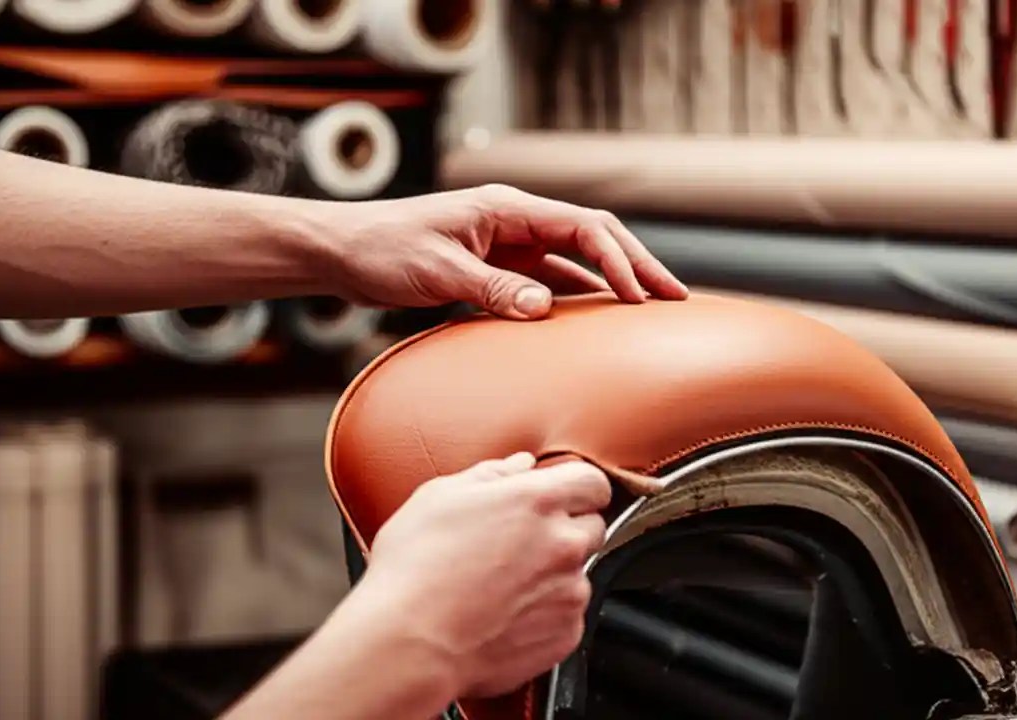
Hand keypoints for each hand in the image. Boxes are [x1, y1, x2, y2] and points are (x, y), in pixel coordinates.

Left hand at [311, 184, 688, 318]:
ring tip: (650, 311)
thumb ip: (492, 289)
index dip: (619, 261)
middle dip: (636, 266)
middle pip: (593, 240)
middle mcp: (515, 222)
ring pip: (575, 262)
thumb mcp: (437, 271)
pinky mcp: (494, 269)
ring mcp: (507, 245)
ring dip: (611, 285)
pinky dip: (576, 299)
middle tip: (675, 298)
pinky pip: (548, 283)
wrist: (341, 253)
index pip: (583, 229)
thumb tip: (544, 309)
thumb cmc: (382, 251)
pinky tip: (597, 321)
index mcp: (507, 209)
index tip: (639, 298)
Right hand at [358, 452, 610, 697]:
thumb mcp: (439, 498)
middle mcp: (564, 544)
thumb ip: (491, 474)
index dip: (577, 487)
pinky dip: (546, 614)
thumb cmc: (413, 569)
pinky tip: (504, 615)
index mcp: (537, 501)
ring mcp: (570, 592)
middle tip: (518, 544)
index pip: (592, 481)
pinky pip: (568, 615)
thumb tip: (520, 465)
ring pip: (577, 573)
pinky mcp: (566, 634)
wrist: (408, 645)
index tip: (559, 497)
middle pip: (591, 526)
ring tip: (501, 587)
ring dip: (552, 575)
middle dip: (565, 530)